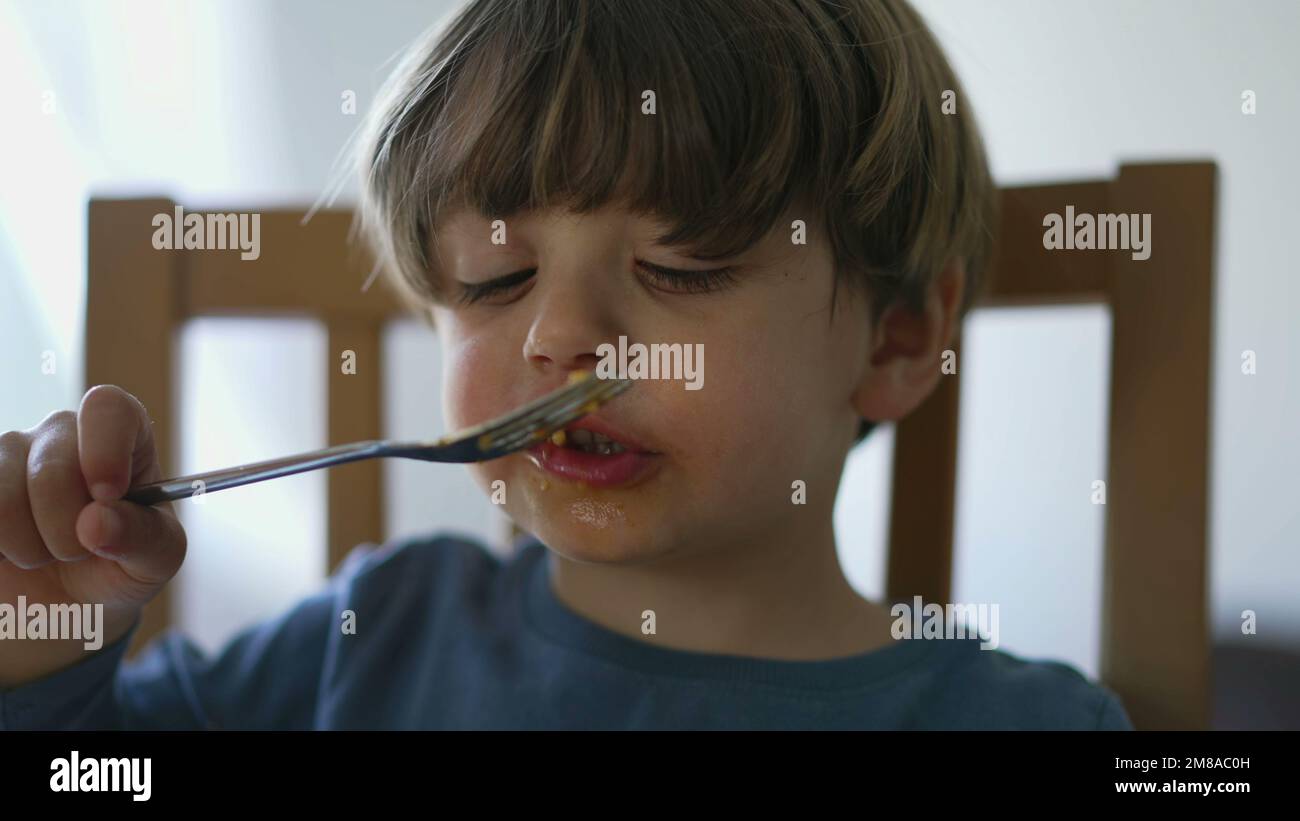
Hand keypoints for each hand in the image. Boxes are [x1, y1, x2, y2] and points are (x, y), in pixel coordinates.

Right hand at [0, 385, 186, 685]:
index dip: (105, 451)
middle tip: (81, 548)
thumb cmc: (120, 562)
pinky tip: (12, 549)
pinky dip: (0, 551)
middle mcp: (62, 431)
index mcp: (122, 434)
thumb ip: (143, 538)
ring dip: (30, 550)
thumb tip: (97, 522)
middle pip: (51, 470)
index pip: (108, 408)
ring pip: (3, 502)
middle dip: (68, 532)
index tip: (107, 497)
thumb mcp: (156, 559)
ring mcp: (8, 451)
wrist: (70, 597)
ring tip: (46, 552)